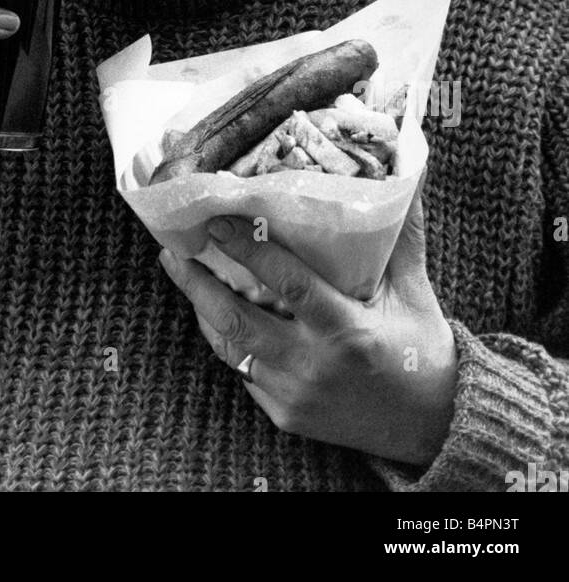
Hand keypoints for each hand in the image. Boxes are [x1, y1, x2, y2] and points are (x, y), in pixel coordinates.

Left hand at [158, 188, 457, 466]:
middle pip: (237, 321)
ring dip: (202, 308)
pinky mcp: (285, 415)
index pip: (288, 285)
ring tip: (181, 271)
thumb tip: (404, 177)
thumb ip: (403, 235)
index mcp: (348, 332)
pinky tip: (212, 311)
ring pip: (231, 349)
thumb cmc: (423, 350)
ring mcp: (294, 395)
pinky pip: (243, 373)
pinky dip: (227, 340)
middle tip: (172, 248)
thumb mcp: (414, 291)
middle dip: (198, 283)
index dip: (250, 250)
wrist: (433, 427)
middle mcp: (314, 366)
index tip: (219, 220)